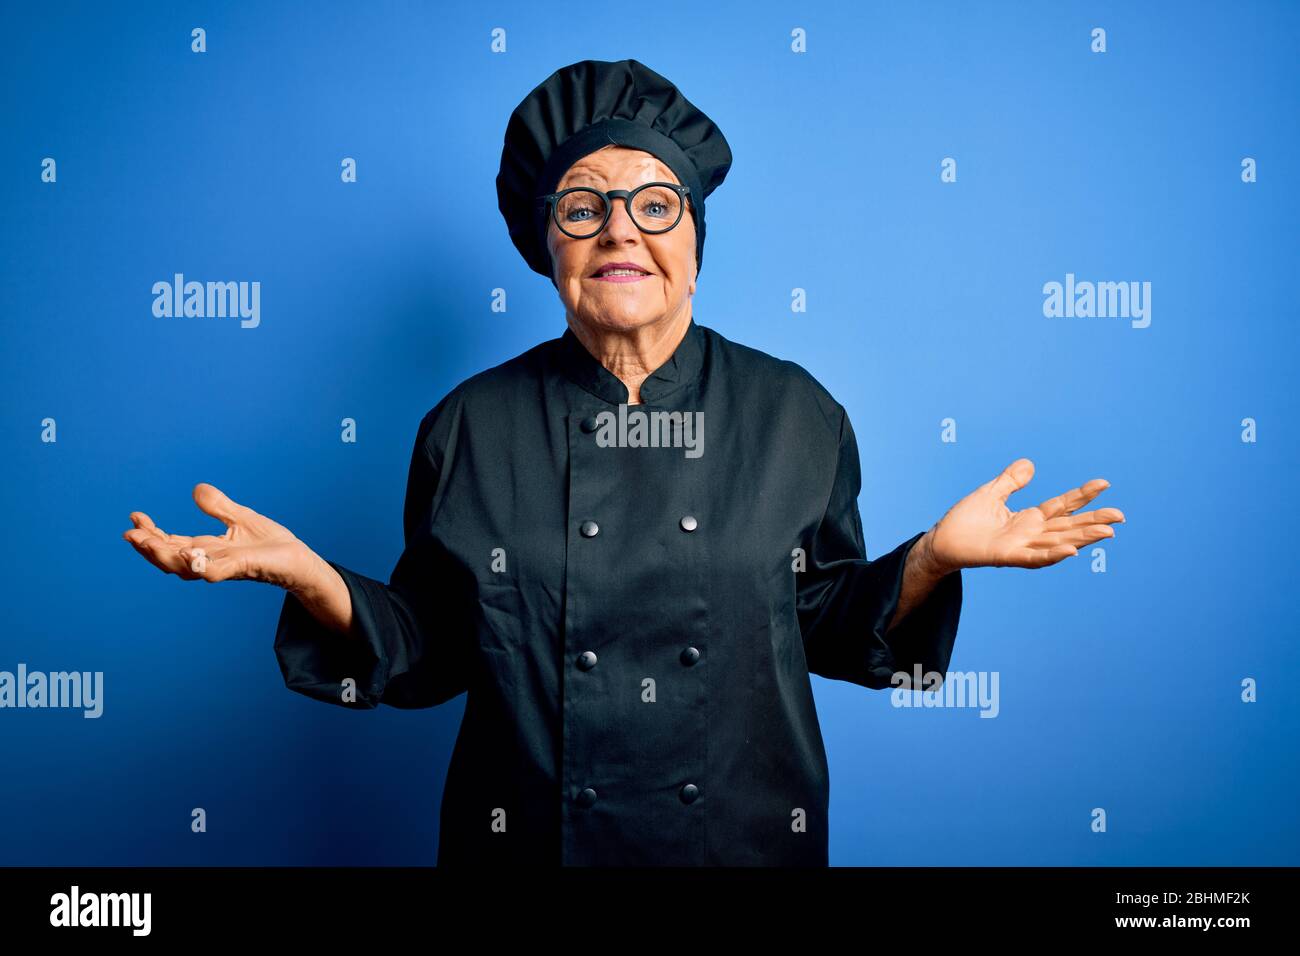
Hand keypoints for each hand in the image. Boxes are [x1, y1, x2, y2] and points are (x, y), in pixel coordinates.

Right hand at [122, 483, 312, 587]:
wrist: (300, 561)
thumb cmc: (272, 545)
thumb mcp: (241, 518)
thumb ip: (219, 507)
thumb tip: (196, 489)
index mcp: (208, 549)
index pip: (171, 543)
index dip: (151, 533)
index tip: (134, 517)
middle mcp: (211, 561)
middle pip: (170, 559)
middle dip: (148, 548)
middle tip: (130, 534)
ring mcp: (225, 567)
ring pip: (185, 568)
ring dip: (164, 557)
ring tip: (147, 543)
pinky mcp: (242, 569)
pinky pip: (215, 571)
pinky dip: (199, 565)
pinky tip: (186, 554)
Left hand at [924, 458, 1124, 571]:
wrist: (941, 541)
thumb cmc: (964, 520)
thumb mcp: (991, 494)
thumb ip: (1011, 481)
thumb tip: (1030, 464)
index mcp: (1029, 518)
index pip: (1062, 506)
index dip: (1083, 496)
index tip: (1105, 484)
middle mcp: (1031, 534)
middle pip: (1069, 527)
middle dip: (1094, 522)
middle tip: (1121, 516)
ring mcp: (1021, 547)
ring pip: (1059, 542)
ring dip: (1083, 539)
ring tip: (1108, 532)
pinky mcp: (1007, 557)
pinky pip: (1035, 558)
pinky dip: (1053, 554)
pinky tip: (1072, 551)